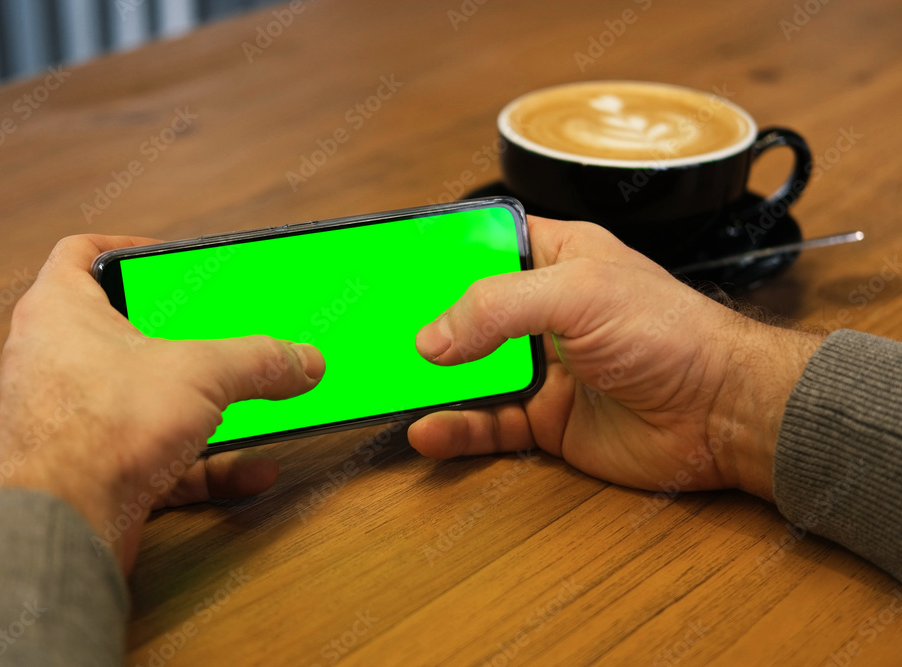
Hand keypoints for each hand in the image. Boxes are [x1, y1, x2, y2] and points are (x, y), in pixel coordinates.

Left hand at [0, 235, 323, 573]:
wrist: (59, 527)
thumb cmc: (97, 430)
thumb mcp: (201, 373)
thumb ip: (259, 361)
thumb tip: (303, 360)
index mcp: (60, 311)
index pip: (81, 255)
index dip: (127, 249)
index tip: (169, 260)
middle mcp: (55, 362)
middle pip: (124, 332)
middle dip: (180, 336)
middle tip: (220, 331)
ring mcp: (73, 421)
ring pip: (144, 401)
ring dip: (199, 405)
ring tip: (248, 401)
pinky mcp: (93, 472)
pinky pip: (157, 458)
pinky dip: (203, 463)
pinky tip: (252, 469)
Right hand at [409, 216, 822, 500]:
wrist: (721, 412)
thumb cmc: (669, 332)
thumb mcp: (577, 295)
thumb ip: (498, 307)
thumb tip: (433, 339)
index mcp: (555, 258)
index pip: (484, 245)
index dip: (441, 253)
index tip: (393, 265)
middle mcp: (543, 311)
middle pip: (466, 313)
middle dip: (423, 324)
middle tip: (374, 332)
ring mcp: (542, 367)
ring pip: (469, 373)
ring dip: (430, 382)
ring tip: (387, 386)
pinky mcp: (545, 419)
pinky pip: (489, 424)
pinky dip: (456, 429)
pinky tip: (428, 431)